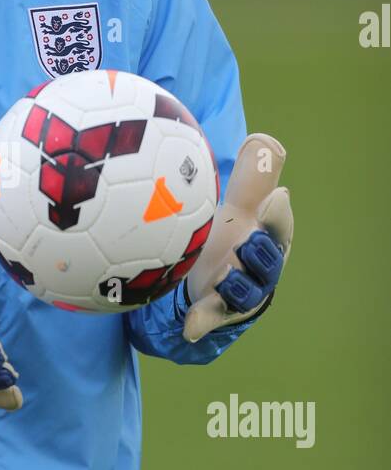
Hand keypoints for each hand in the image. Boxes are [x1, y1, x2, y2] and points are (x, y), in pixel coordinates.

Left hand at [183, 133, 292, 342]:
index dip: (279, 213)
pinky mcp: (219, 311)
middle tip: (248, 238)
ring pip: (246, 292)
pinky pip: (212, 317)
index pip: (280, 226)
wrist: (216, 278)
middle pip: (268, 261)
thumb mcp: (243, 207)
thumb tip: (264, 141)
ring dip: (237, 285)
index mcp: (270, 238)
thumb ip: (254, 178)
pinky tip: (190, 327)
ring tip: (225, 276)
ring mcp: (242, 292)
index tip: (276, 197)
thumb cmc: (233, 234)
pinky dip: (202, 322)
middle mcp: (262, 268)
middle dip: (260, 250)